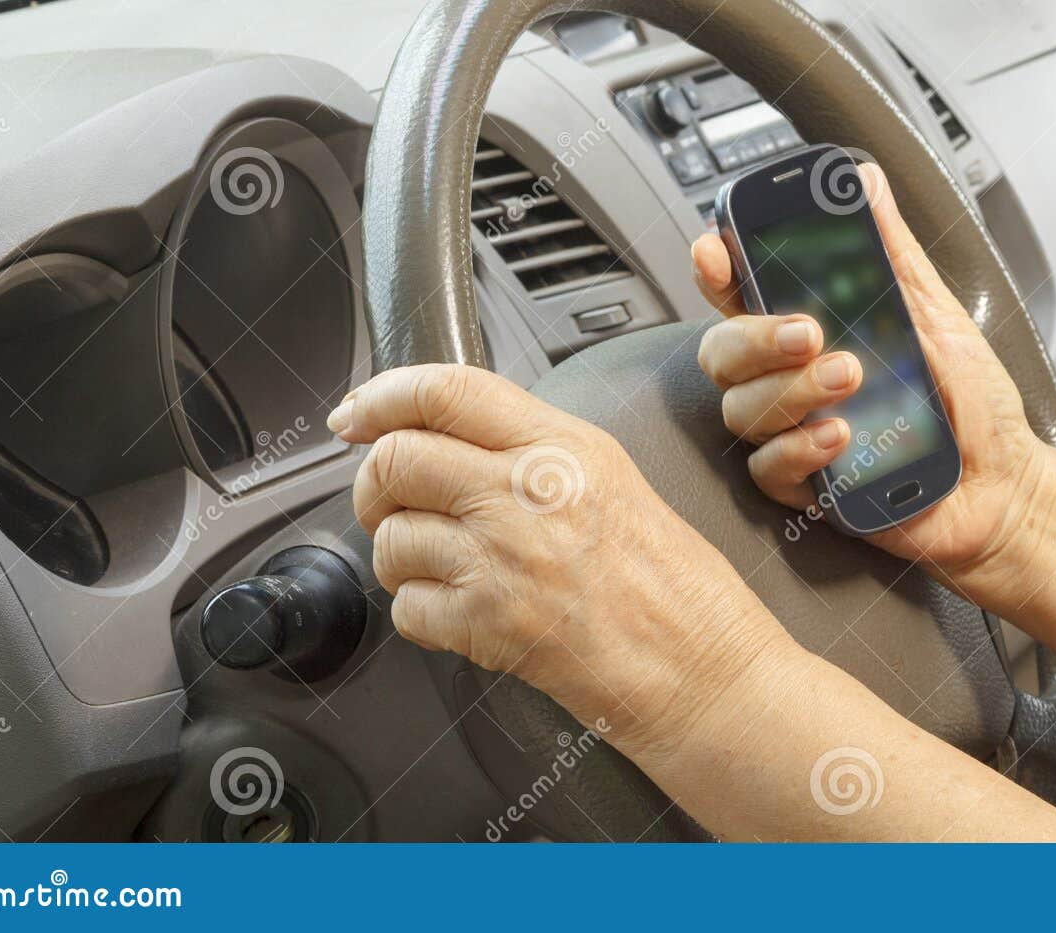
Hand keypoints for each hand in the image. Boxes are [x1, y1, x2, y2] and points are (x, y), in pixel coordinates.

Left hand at [330, 364, 794, 747]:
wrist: (700, 665)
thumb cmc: (668, 581)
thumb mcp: (610, 476)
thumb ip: (530, 446)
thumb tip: (444, 431)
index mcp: (562, 445)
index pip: (446, 389)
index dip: (381, 395)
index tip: (354, 414)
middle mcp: (529, 492)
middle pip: (396, 458)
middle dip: (374, 484)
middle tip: (391, 502)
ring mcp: (505, 559)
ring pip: (390, 535)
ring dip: (399, 556)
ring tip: (443, 567)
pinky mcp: (490, 624)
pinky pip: (406, 608)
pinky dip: (420, 613)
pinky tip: (462, 612)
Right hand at [691, 163, 1055, 594]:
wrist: (1005, 484)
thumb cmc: (971, 403)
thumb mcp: (936, 313)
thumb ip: (891, 251)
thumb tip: (863, 182)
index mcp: (810, 330)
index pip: (740, 293)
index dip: (715, 269)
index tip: (716, 252)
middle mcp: (789, 380)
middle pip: (722, 352)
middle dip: (755, 336)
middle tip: (809, 331)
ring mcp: (792, 433)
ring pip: (741, 409)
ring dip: (790, 390)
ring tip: (852, 379)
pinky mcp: (806, 488)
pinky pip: (768, 468)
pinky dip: (799, 448)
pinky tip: (841, 435)